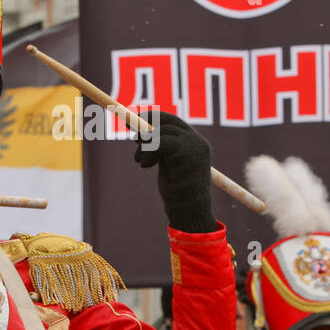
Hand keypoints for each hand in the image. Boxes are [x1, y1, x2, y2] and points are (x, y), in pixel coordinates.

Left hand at [134, 111, 215, 232]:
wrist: (188, 211)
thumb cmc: (177, 192)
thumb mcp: (166, 164)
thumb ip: (159, 148)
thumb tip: (140, 132)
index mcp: (194, 143)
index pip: (172, 122)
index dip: (152, 118)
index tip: (134, 120)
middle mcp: (197, 141)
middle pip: (166, 122)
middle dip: (145, 127)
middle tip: (132, 138)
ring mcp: (194, 147)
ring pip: (160, 132)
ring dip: (145, 145)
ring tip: (140, 161)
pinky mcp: (187, 154)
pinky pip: (160, 143)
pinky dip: (147, 152)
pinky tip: (145, 165)